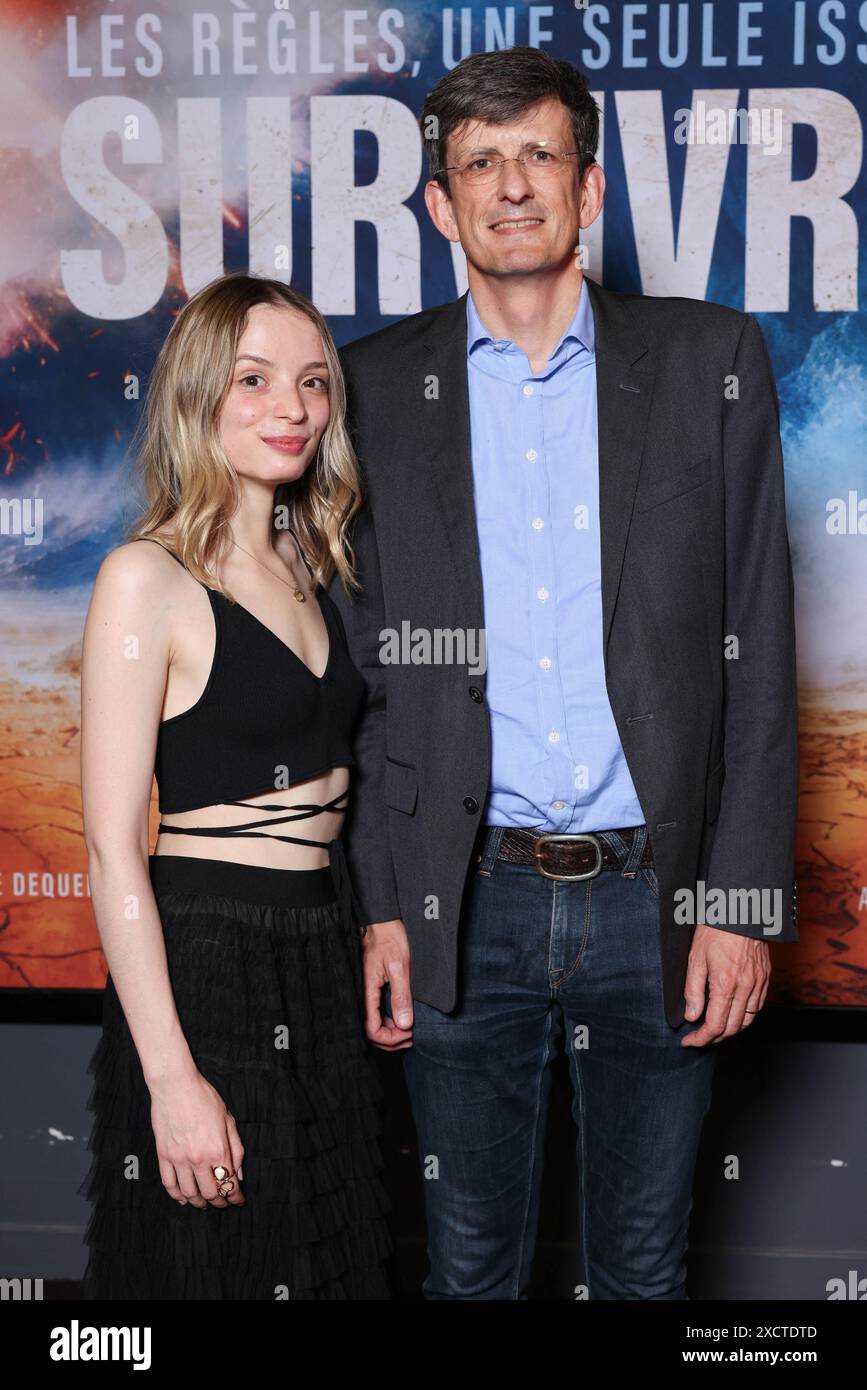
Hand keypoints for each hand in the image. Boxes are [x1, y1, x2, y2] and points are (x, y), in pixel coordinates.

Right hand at [149, 1067, 245, 1208]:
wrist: (176, 1086)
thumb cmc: (204, 1098)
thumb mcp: (228, 1120)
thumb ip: (236, 1148)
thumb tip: (239, 1173)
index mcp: (218, 1149)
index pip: (229, 1183)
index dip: (235, 1197)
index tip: (238, 1200)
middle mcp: (199, 1158)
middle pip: (210, 1193)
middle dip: (219, 1202)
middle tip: (223, 1203)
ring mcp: (179, 1159)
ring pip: (189, 1192)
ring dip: (199, 1202)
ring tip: (204, 1202)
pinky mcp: (163, 1156)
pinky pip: (169, 1184)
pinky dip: (177, 1195)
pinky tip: (183, 1198)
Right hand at [362, 918, 413, 1050]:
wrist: (382, 921)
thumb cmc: (389, 939)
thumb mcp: (399, 967)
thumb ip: (401, 996)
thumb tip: (405, 1024)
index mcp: (366, 991)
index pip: (371, 1029)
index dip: (390, 1038)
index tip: (408, 1033)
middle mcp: (362, 995)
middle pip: (370, 1032)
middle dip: (390, 1040)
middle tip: (410, 1037)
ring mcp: (365, 992)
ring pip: (372, 1024)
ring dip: (389, 1033)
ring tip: (408, 1031)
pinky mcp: (370, 989)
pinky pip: (374, 1013)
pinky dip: (387, 1022)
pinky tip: (400, 1019)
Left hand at [680, 923, 770, 1045]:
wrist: (740, 909)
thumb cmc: (715, 929)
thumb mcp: (695, 957)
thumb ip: (693, 990)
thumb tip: (692, 1016)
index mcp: (726, 984)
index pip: (715, 1025)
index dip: (701, 1038)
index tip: (689, 1041)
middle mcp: (746, 987)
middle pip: (732, 1028)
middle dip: (714, 1038)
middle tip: (699, 1039)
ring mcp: (758, 983)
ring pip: (747, 1020)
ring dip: (731, 1030)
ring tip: (714, 1031)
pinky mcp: (766, 977)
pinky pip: (757, 1007)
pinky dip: (744, 1017)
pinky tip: (732, 1014)